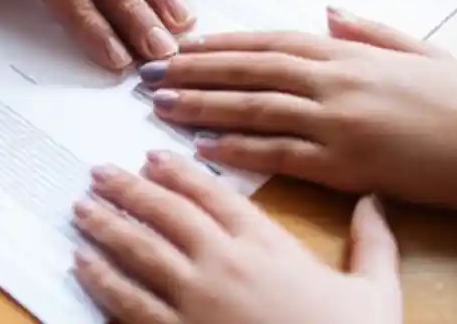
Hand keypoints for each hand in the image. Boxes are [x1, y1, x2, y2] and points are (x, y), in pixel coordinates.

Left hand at [73, 151, 399, 323]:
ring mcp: (195, 299)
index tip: (151, 156)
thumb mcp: (376, 291)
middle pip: (165, 212)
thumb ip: (372, 242)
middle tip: (98, 172)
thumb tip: (375, 200)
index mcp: (268, 245)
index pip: (213, 194)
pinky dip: (100, 278)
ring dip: (104, 225)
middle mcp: (225, 263)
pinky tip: (80, 263)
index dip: (178, 171)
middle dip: (128, 188)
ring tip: (80, 207)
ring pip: (138, 250)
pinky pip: (127, 301)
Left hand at [141, 7, 456, 217]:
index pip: (267, 42)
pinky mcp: (343, 163)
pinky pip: (278, 154)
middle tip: (147, 71)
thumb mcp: (416, 49)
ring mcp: (336, 122)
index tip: (180, 43)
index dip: (219, 43)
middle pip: (248, 70)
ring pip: (252, 108)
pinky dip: (237, 148)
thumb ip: (366, 29)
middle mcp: (334, 81)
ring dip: (201, 105)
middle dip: (193, 69)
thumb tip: (328, 11)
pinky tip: (203, 146)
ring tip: (159, 105)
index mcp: (346, 53)